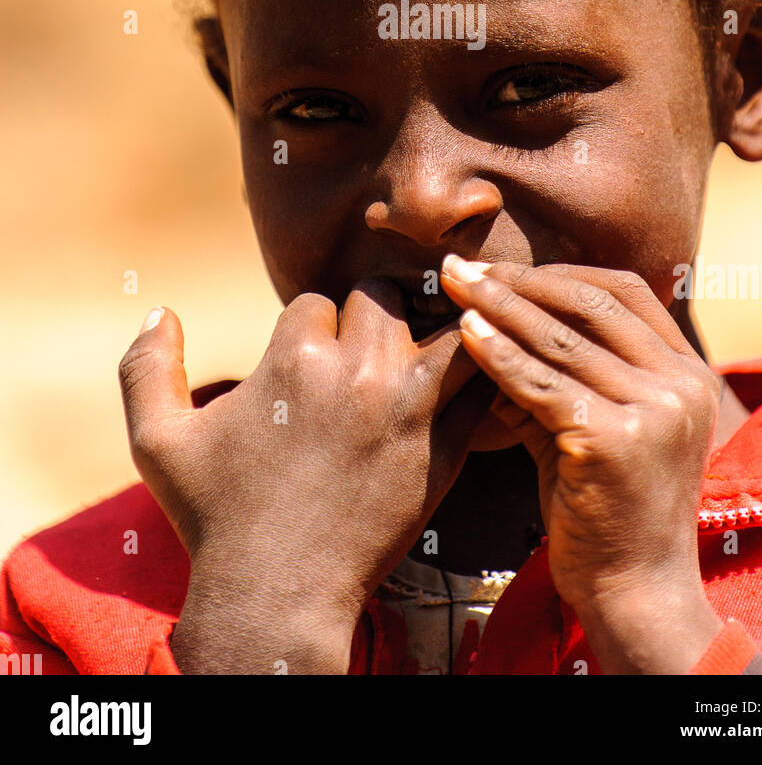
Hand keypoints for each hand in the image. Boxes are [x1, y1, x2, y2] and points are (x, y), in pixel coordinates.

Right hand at [118, 282, 490, 671]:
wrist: (275, 599)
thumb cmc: (214, 520)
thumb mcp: (157, 442)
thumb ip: (146, 368)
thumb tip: (158, 309)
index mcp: (292, 359)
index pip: (316, 300)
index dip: (310, 325)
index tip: (307, 358)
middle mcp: (355, 372)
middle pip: (380, 296)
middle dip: (368, 314)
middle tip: (363, 349)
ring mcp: (407, 407)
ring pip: (445, 322)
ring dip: (431, 329)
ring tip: (418, 351)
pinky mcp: (445, 445)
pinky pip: (482, 381)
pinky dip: (477, 371)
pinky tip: (464, 380)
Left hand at [439, 258, 724, 673]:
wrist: (634, 594)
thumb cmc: (606, 512)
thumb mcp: (591, 426)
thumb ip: (556, 377)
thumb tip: (488, 326)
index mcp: (689, 373)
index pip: (625, 292)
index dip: (560, 273)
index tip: (504, 269)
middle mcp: (682, 385)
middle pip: (591, 304)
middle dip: (520, 280)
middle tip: (464, 267)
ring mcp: (654, 411)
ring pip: (561, 339)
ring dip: (500, 306)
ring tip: (455, 286)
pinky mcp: (615, 440)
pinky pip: (542, 383)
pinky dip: (498, 354)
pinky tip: (465, 334)